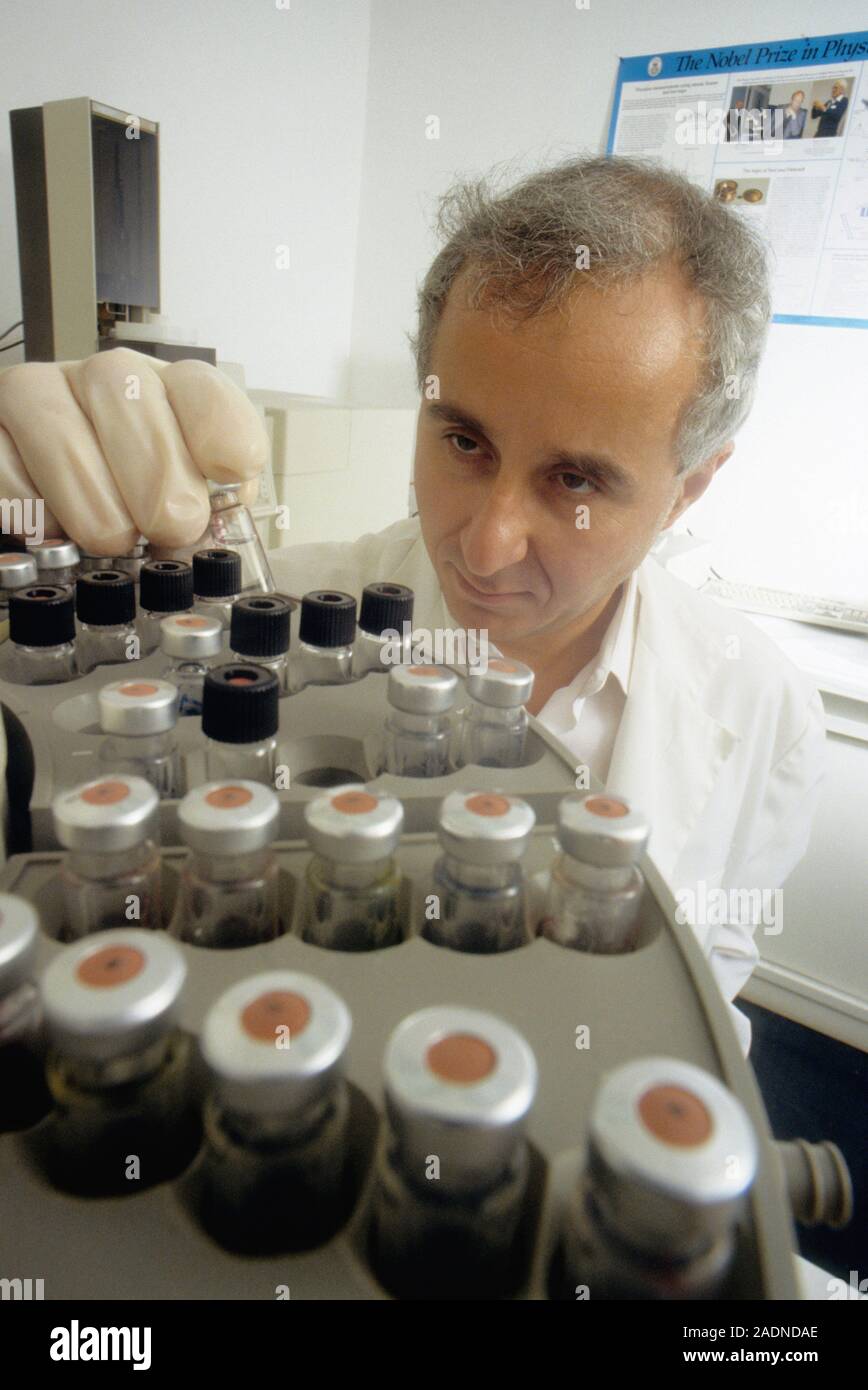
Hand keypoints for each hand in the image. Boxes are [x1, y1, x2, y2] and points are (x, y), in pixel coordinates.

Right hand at [0, 348, 268, 553]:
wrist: (52, 502)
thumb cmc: (131, 505)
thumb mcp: (186, 502)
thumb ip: (208, 509)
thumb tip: (208, 532)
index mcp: (168, 393)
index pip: (198, 385)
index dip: (219, 426)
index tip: (232, 473)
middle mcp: (103, 381)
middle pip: (125, 390)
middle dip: (157, 474)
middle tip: (168, 528)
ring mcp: (36, 396)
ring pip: (57, 427)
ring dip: (93, 501)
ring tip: (110, 539)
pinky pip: (3, 466)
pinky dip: (32, 509)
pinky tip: (54, 530)